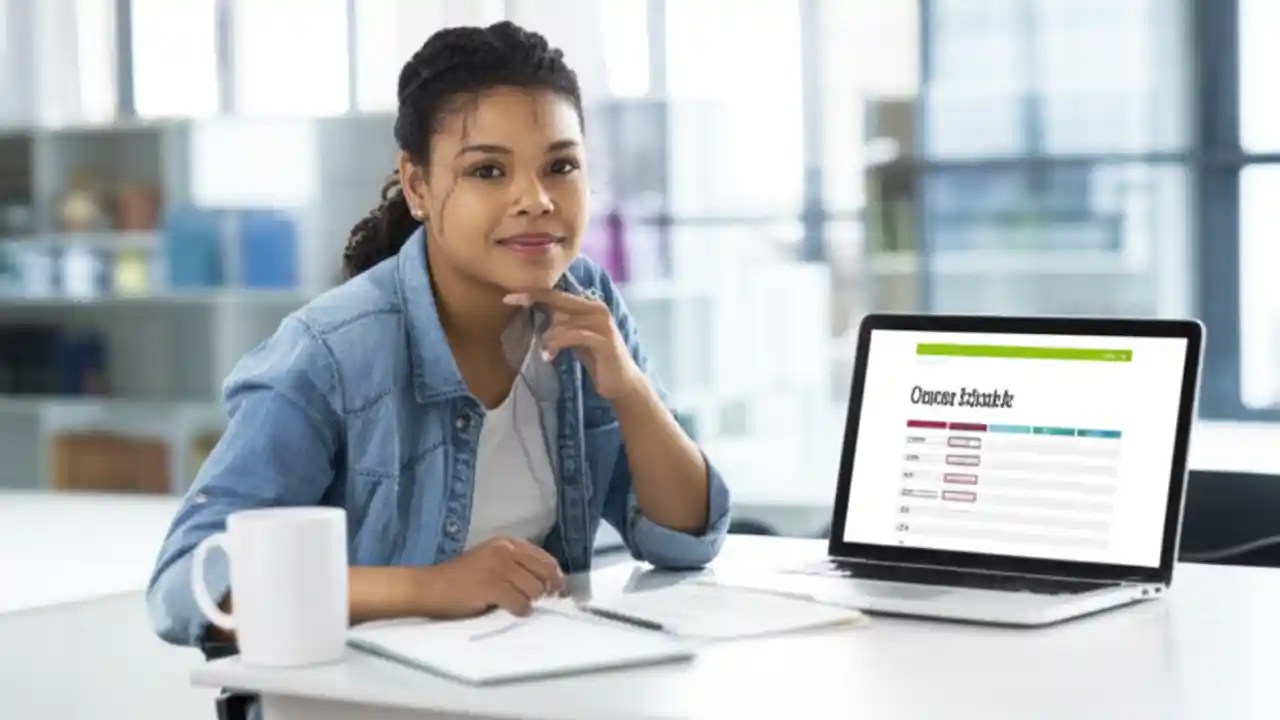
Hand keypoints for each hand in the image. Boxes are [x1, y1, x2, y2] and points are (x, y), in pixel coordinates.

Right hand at [420, 537, 565, 617]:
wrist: (429, 588)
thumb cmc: (459, 579)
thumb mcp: (490, 561)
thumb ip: (516, 566)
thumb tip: (547, 584)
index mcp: (507, 543)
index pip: (546, 558)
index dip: (555, 576)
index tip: (556, 591)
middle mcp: (506, 551)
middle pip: (545, 573)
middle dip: (545, 591)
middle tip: (537, 602)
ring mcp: (500, 568)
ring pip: (535, 590)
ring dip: (528, 602)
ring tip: (512, 604)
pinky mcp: (493, 586)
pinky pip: (521, 604)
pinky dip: (518, 611)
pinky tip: (507, 610)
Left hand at [504, 289, 645, 400]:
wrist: (621, 382)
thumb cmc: (596, 359)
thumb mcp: (574, 337)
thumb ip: (560, 323)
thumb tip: (534, 311)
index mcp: (590, 306)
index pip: (558, 294)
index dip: (534, 293)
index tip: (509, 296)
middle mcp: (597, 309)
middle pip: (559, 300)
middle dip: (533, 300)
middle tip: (511, 302)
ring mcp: (602, 323)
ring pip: (563, 320)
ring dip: (548, 337)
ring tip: (546, 353)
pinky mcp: (603, 340)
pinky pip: (573, 335)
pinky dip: (557, 344)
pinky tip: (550, 356)